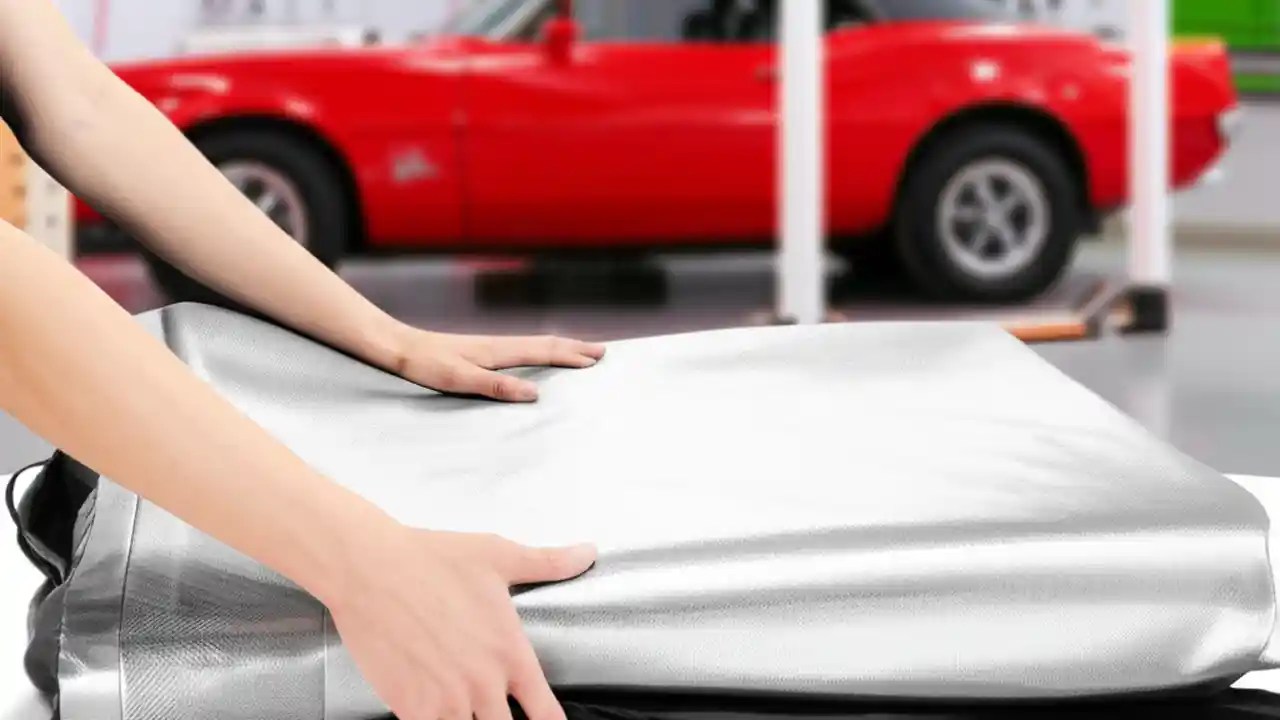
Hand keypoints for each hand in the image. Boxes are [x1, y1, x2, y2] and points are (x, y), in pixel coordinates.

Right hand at [327, 523, 596, 719]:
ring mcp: (446, 698)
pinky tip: (436, 713)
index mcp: (510, 653)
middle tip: (496, 710)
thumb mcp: (499, 555)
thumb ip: (548, 563)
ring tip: (468, 711)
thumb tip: (586, 554)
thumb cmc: (431, 558)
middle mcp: (483, 682)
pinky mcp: (409, 705)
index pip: (546, 713)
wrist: (370, 567)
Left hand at [394, 329, 606, 401]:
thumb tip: (534, 394)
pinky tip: (541, 356)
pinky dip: (543, 349)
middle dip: (575, 347)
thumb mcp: (460, 380)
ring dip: (562, 346)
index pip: (543, 352)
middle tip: (602, 352)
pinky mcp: (484, 350)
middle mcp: (500, 345)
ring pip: (536, 343)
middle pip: (546, 343)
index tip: (595, 361)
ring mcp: (492, 346)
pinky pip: (524, 348)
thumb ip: (497, 387)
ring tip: (581, 350)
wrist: (401, 347)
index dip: (570, 356)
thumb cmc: (427, 365)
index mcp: (498, 352)